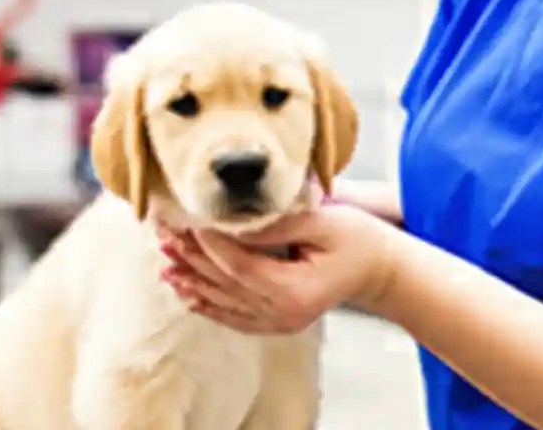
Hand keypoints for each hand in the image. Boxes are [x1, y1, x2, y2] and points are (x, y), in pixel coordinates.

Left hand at [159, 203, 399, 333]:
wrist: (378, 269)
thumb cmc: (357, 239)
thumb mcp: (323, 223)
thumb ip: (278, 225)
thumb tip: (236, 223)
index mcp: (294, 289)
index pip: (239, 265)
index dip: (209, 243)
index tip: (187, 220)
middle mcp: (283, 313)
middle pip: (226, 284)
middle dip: (192, 259)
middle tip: (164, 236)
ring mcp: (279, 322)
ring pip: (224, 302)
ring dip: (192, 281)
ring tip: (164, 263)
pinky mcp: (277, 322)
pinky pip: (234, 316)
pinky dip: (208, 304)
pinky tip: (187, 292)